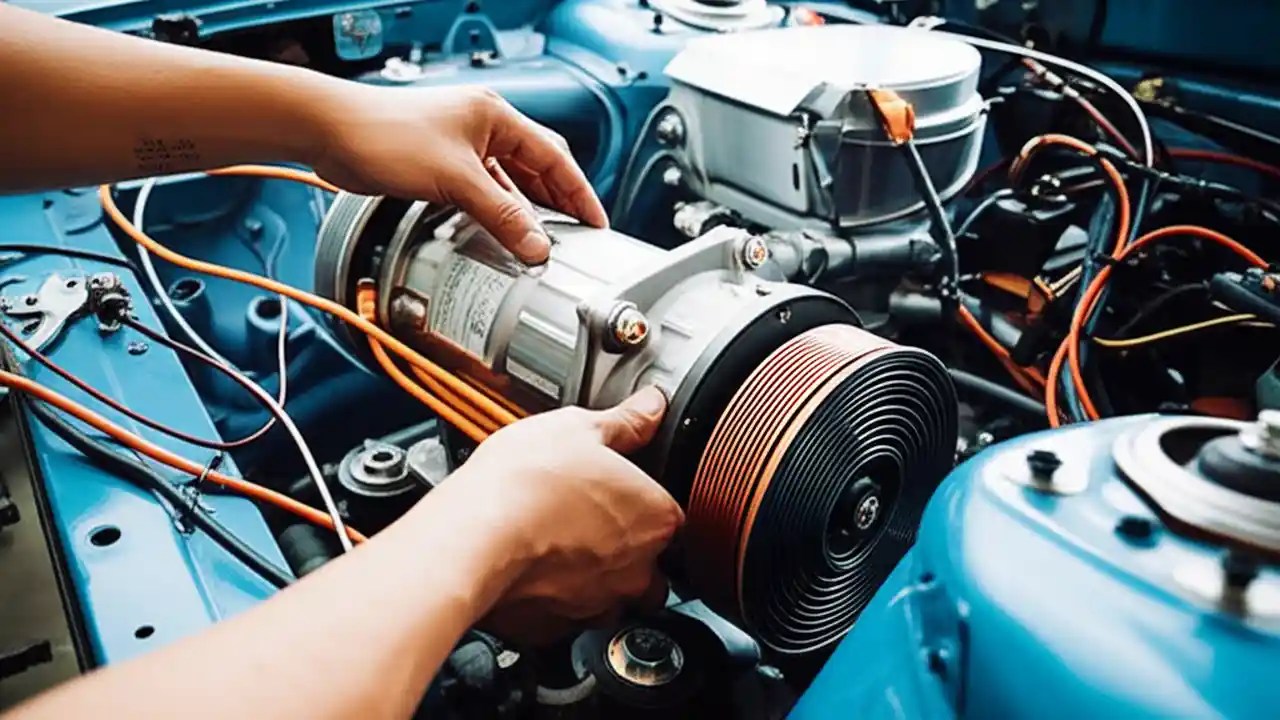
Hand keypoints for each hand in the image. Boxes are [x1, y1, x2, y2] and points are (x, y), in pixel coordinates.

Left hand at [311, 84, 607, 263]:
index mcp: (496, 116)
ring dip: (524, 210)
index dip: (579, 193)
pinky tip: (500, 232)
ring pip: (509, 181)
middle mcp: (482, 126)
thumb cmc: (386, 135)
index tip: (596, 224)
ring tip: (541, 241)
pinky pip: (482, 189)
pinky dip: (496, 211)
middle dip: (557, 203)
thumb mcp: (456, 180)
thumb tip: (537, 246)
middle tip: (575, 237)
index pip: (555, 157)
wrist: (330, 131)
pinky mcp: (440, 162)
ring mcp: (461, 144)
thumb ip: (502, 215)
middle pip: (536, 168)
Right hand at [443, 387, 683, 644]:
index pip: (672, 514)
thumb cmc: (524, 484)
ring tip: (551, 539)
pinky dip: (551, 596)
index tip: (618, 488)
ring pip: (610, 594)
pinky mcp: (557, 631)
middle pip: (649, 561)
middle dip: (622, 543)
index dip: (643, 498)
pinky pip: (565, 616)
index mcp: (656, 519)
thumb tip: (653, 406)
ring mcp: (598, 605)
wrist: (468, 541)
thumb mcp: (579, 428)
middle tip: (582, 513)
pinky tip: (528, 565)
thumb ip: (627, 421)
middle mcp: (638, 570)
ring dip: (590, 573)